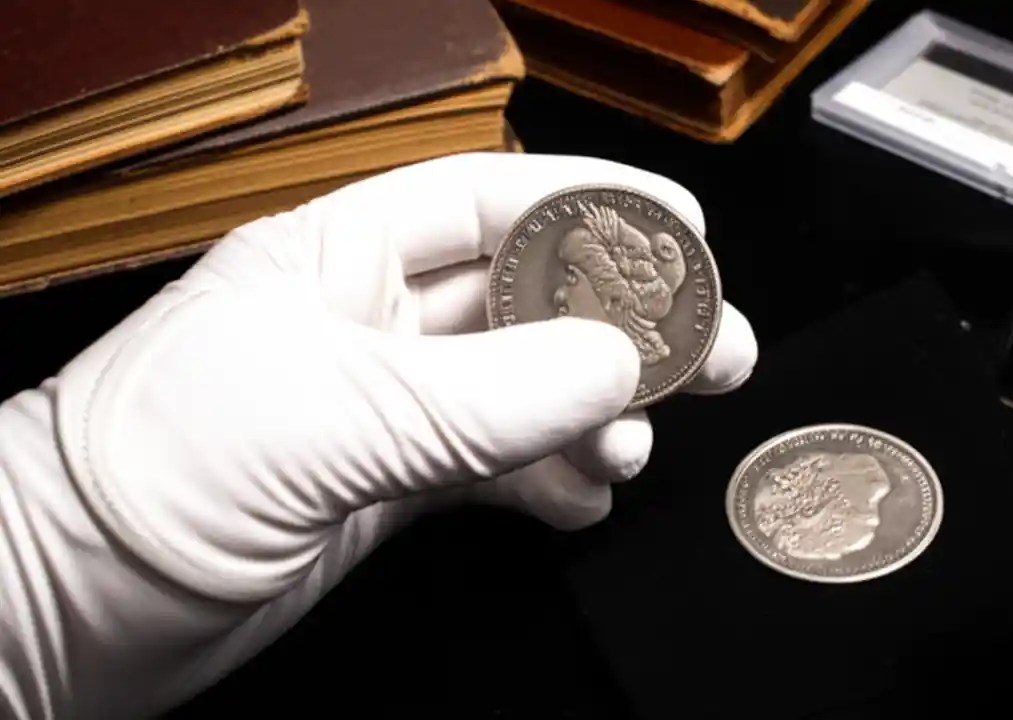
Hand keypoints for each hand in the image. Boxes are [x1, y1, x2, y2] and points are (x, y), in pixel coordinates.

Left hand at [0, 152, 756, 718]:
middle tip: (715, 352)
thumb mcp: (330, 410)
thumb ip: (484, 393)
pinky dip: (552, 481)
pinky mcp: (391, 485)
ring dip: (599, 412)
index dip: (595, 205)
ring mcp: (387, 407)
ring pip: (528, 388)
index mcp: (341, 255)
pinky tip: (582, 497)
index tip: (685, 230)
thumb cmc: (144, 473)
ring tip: (638, 446)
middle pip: (531, 299)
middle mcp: (373, 322)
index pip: (492, 202)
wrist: (61, 606)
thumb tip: (616, 365)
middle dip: (627, 322)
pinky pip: (501, 467)